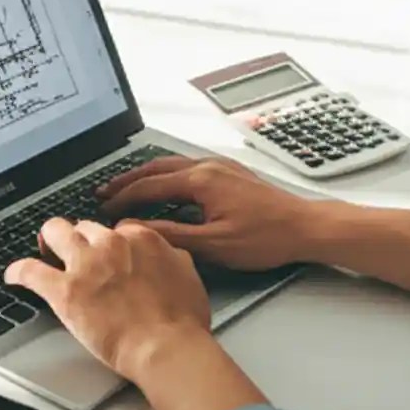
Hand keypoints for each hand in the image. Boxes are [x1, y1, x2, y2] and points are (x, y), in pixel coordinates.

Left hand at [4, 218, 212, 381]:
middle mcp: (111, 244)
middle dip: (79, 240)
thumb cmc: (181, 323)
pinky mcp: (64, 290)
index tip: (104, 254)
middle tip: (75, 255)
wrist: (165, 348)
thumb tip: (166, 255)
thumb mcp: (188, 276)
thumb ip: (171, 258)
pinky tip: (13, 276)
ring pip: (54, 232)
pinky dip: (18, 271)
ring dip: (48, 241)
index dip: (107, 243)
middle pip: (84, 228)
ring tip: (44, 252)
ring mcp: (85, 265)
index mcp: (141, 239)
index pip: (115, 229)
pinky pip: (29, 271)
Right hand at [98, 156, 319, 270]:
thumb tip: (138, 230)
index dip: (123, 199)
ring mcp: (220, 166)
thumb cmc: (266, 237)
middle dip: (127, 180)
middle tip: (104, 191)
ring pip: (172, 165)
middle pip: (156, 168)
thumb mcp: (214, 244)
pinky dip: (167, 176)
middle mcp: (208, 166)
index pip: (149, 187)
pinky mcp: (230, 173)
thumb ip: (172, 235)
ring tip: (126, 186)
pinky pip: (188, 167)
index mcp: (200, 180)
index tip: (105, 210)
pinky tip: (165, 187)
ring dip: (146, 175)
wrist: (305, 227)